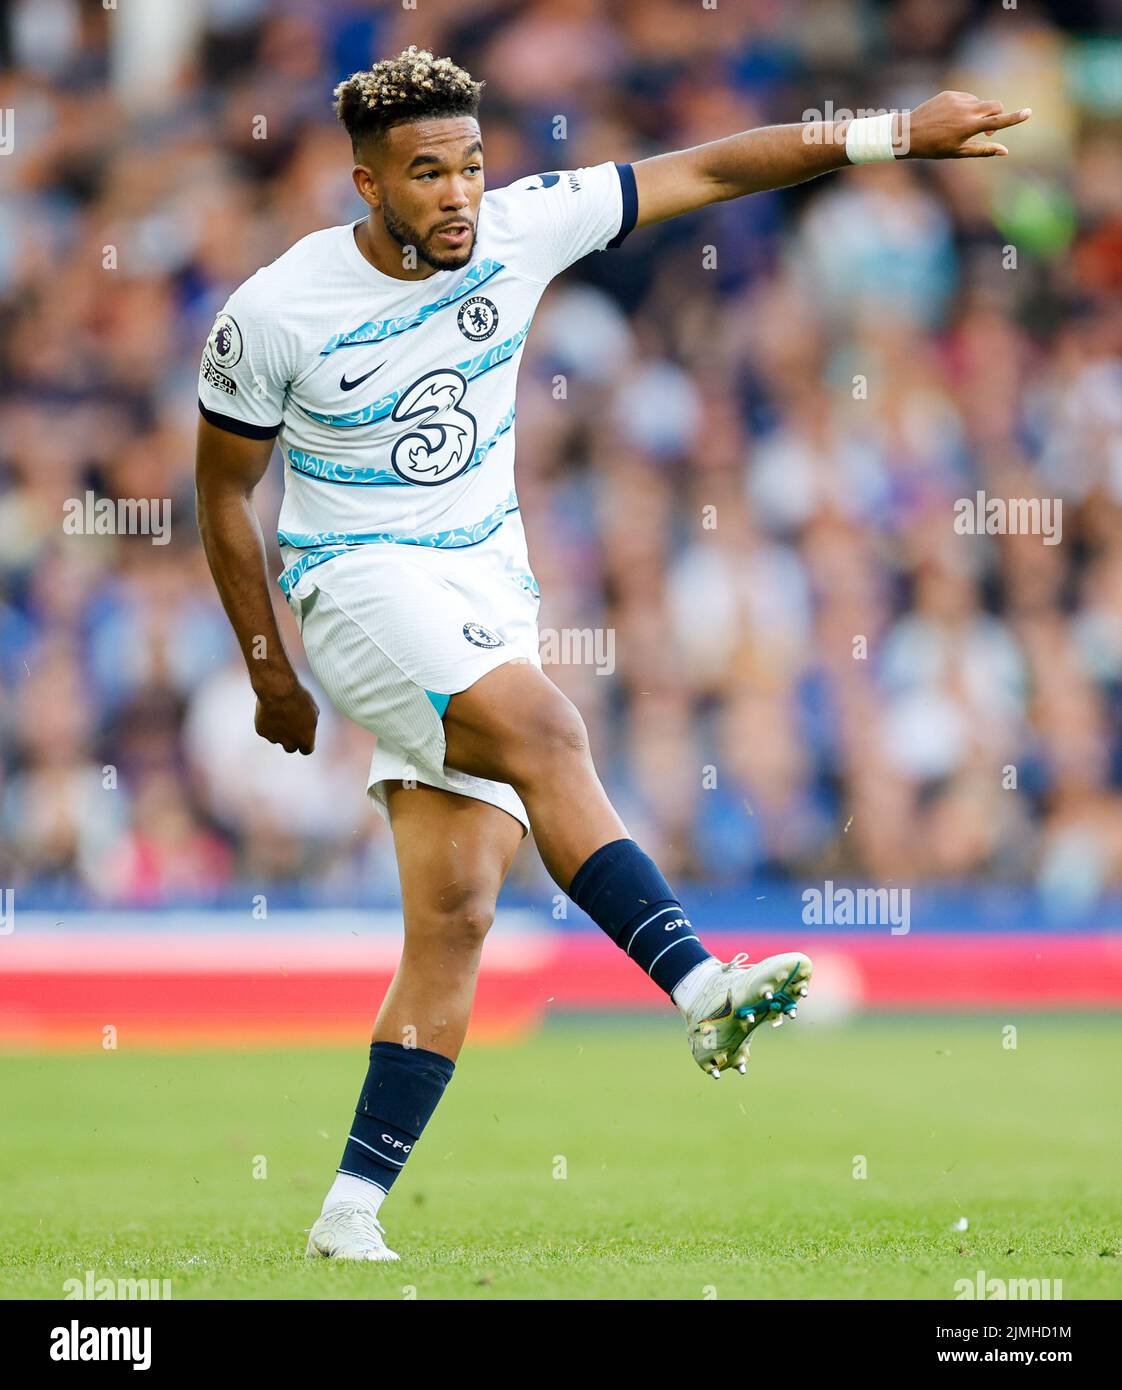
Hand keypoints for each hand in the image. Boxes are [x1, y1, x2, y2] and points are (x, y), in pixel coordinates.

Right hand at [254, 681, 318, 753]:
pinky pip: (266, 729)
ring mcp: (274, 738)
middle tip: (291, 726)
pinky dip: (268, 723)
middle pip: (290, 748)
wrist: (278, 690)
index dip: (305, 743)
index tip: (304, 736)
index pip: (306, 750)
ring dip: (278, 730)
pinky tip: (270, 710)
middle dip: (291, 740)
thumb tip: (306, 725)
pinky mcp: (261, 731)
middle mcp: (289, 743)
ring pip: (276, 738)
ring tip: (280, 712)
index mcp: (305, 740)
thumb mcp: (312, 710)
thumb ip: (309, 722)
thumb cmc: (298, 698)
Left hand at [900, 91, 1030, 158]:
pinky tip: (949, 118)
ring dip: (978, 112)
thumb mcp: (959, 152)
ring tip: (959, 126)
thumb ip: (983, 149)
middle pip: (995, 105)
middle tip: (986, 129)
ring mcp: (958, 100)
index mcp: (970, 126)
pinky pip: (966, 98)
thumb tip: (1005, 151)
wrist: (909, 134)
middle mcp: (967, 110)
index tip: (1029, 112)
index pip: (998, 120)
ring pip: (980, 102)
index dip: (1015, 117)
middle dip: (997, 114)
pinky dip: (965, 107)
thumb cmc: (934, 148)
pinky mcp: (951, 93)